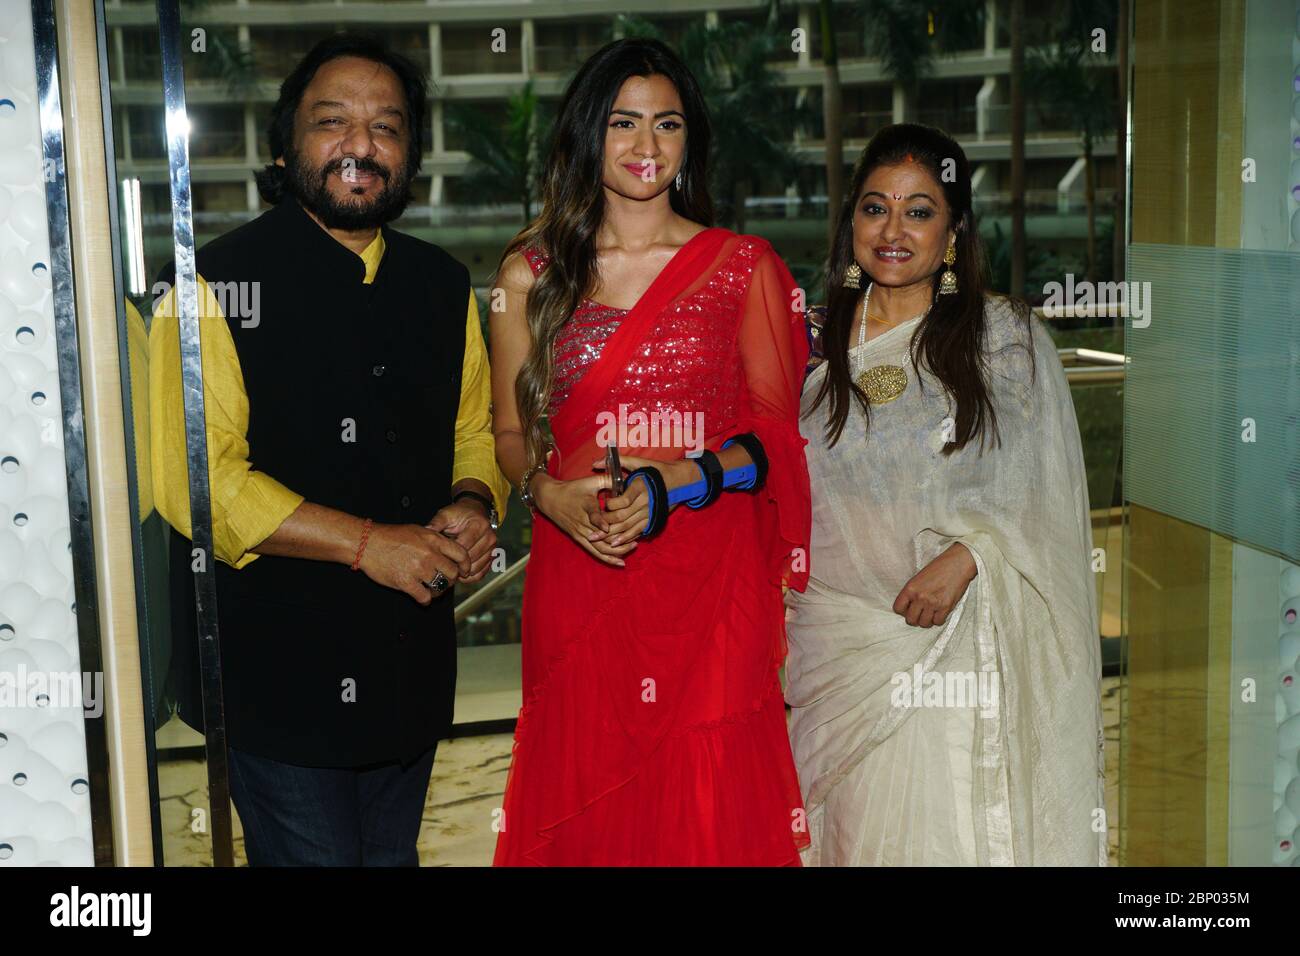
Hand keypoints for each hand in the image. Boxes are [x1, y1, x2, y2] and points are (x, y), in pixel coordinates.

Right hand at [357, 522, 471, 604]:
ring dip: (438, 590)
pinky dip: (425, 599)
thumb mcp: (418, 531)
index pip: (461, 554)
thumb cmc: (391, 536)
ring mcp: (418, 569)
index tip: (464, 571)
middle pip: (453, 573)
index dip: (465, 565)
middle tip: (444, 581)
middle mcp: (429, 554)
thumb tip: (450, 552)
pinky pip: (425, 597)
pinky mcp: (406, 583)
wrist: (368, 543)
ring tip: (432, 589)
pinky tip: (421, 596)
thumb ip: (435, 541)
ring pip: (441, 586)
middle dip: (451, 579)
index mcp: (434, 540)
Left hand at [426, 500, 496, 585]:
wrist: (475, 511)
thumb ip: (436, 523)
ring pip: (476, 569)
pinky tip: (460, 575)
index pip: (463, 547)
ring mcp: (492, 548)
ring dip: (462, 573)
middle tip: (442, 566)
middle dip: (455, 565)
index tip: (438, 557)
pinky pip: (482, 573)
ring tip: (450, 570)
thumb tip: (425, 531)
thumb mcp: (446, 514)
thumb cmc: (460, 513)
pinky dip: (470, 577)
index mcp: (478, 525)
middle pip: (470, 559)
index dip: (449, 554)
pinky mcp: (493, 556)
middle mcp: (489, 537)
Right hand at [532, 471, 637, 567]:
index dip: (601, 522)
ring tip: (632, 548)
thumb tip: (626, 480)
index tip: (609, 527)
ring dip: (616, 551)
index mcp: (586, 506)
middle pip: (601, 537)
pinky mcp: (578, 538)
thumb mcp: (589, 482)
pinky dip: (607, 558)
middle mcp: (583, 522)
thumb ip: (608, 480)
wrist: (550, 499)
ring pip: (599, 547)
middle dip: (619, 541)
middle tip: (636, 540)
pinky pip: (594, 552)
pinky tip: (620, 562)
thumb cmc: (572, 489)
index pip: (593, 515)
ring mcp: (581, 533)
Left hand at [591, 454, 698, 545]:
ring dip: (612, 535)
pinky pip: (638, 531)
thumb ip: (618, 462)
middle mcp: (645, 502)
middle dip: (606, 523)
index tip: (603, 504)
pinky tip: (615, 544)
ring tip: (597, 540)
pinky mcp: (652, 520)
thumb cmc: (657, 470)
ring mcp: (649, 513)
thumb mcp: (640, 462)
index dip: (611, 505)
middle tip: (592, 529)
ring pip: (628, 527)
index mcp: (641, 487)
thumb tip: (595, 464)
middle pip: (623, 516)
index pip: (624, 500)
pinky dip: (626, 538)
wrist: (680, 481)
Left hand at [892, 542, 977, 627]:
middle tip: (920, 613)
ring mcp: (932, 603)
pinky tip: (940, 612)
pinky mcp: (945, 607)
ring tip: (930, 613)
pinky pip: (938, 622)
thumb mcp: (918, 578)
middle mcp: (920, 597)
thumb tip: (909, 607)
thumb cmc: (938, 568)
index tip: (909, 609)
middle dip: (915, 618)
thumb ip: (912, 592)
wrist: (957, 564)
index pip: (897, 608)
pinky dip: (938, 619)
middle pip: (910, 620)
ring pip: (924, 623)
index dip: (903, 611)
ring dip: (927, 620)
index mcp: (910, 588)